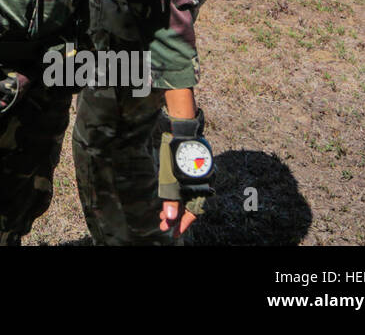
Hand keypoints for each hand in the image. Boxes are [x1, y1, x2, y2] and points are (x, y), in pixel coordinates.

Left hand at [157, 122, 210, 238]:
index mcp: (200, 188)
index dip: (183, 224)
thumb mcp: (170, 178)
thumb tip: (170, 218)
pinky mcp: (193, 173)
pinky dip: (178, 197)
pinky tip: (169, 201)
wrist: (183, 132)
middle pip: (190, 207)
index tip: (173, 233)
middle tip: (163, 225)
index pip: (193, 213)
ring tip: (162, 215)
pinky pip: (188, 190)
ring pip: (188, 199)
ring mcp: (198, 179)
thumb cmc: (175, 153)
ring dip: (176, 208)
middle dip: (177, 217)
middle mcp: (202, 185)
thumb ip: (171, 199)